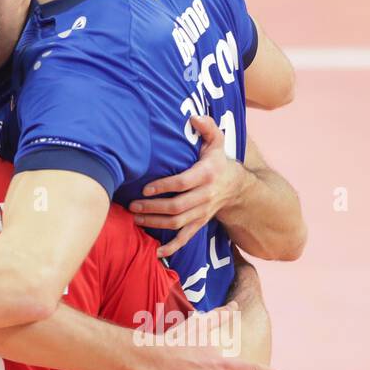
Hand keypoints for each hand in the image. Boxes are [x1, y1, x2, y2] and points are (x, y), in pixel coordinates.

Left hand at [130, 114, 246, 257]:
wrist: (237, 187)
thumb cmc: (219, 161)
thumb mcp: (218, 141)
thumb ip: (207, 127)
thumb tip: (194, 116)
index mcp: (207, 174)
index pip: (184, 183)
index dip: (164, 187)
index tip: (145, 188)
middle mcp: (206, 196)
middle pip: (178, 206)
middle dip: (153, 208)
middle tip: (132, 206)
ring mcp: (203, 212)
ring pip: (178, 223)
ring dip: (156, 223)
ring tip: (135, 219)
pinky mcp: (200, 223)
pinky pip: (186, 238)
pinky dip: (173, 247)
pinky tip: (157, 252)